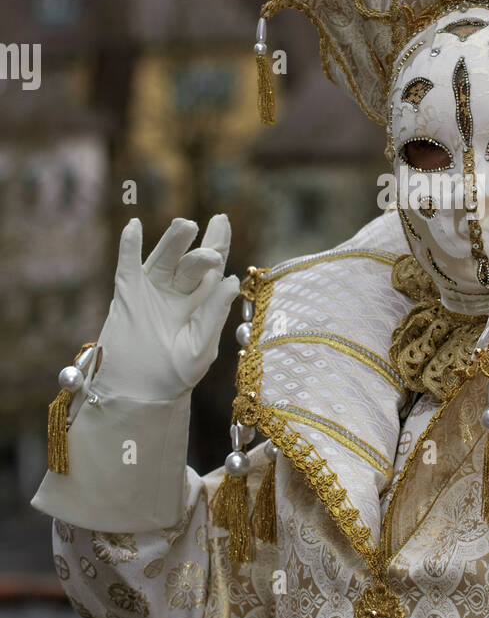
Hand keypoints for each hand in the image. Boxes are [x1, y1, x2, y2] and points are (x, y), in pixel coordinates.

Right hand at [94, 216, 240, 403]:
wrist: (136, 394)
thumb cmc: (174, 375)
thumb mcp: (200, 347)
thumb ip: (214, 314)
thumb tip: (231, 281)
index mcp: (201, 302)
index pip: (212, 268)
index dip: (218, 243)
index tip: (222, 222)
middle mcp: (178, 291)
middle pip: (191, 261)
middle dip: (201, 247)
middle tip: (212, 238)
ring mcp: (151, 291)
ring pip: (164, 258)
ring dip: (174, 241)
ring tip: (185, 225)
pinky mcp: (127, 295)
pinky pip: (128, 266)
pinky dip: (130, 246)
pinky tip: (134, 228)